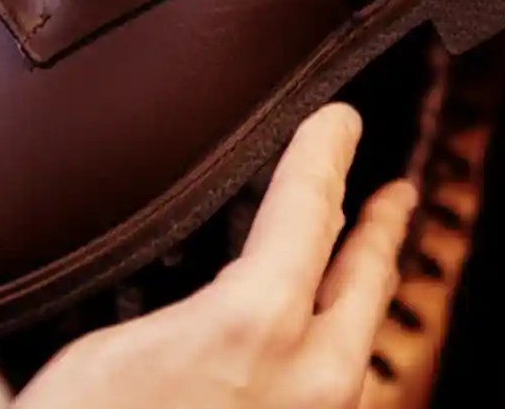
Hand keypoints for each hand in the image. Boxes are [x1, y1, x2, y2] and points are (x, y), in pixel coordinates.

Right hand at [14, 104, 417, 408]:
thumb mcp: (111, 345)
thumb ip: (198, 305)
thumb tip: (234, 282)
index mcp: (256, 326)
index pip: (309, 208)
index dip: (325, 153)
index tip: (340, 122)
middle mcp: (309, 379)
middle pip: (365, 275)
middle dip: (380, 225)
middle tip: (394, 190)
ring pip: (361, 336)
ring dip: (365, 286)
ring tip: (364, 256)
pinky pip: (337, 385)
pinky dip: (338, 345)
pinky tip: (317, 340)